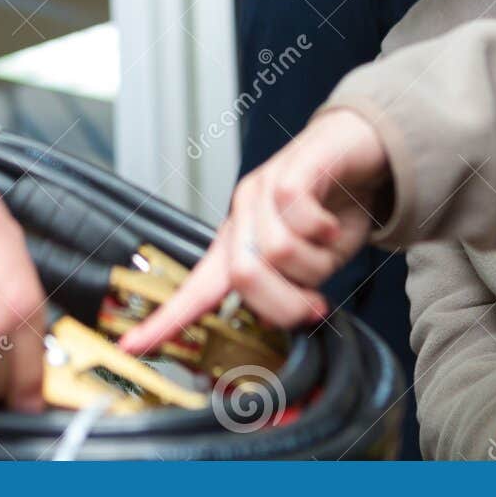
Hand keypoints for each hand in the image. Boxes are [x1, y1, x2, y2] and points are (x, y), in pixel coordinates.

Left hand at [120, 107, 389, 353]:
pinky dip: (324, 229)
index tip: (134, 346)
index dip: (166, 319)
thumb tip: (294, 317)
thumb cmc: (334, 208)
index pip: (197, 289)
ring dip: (316, 264)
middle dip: (286, 302)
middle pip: (242, 275)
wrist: (361, 150)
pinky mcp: (291, 168)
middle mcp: (242, 215)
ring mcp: (262, 189)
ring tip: (327, 250)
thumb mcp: (311, 261)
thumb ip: (292, 287)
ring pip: (277, 249)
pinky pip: (298, 212)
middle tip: (315, 303)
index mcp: (238, 243)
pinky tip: (332, 223)